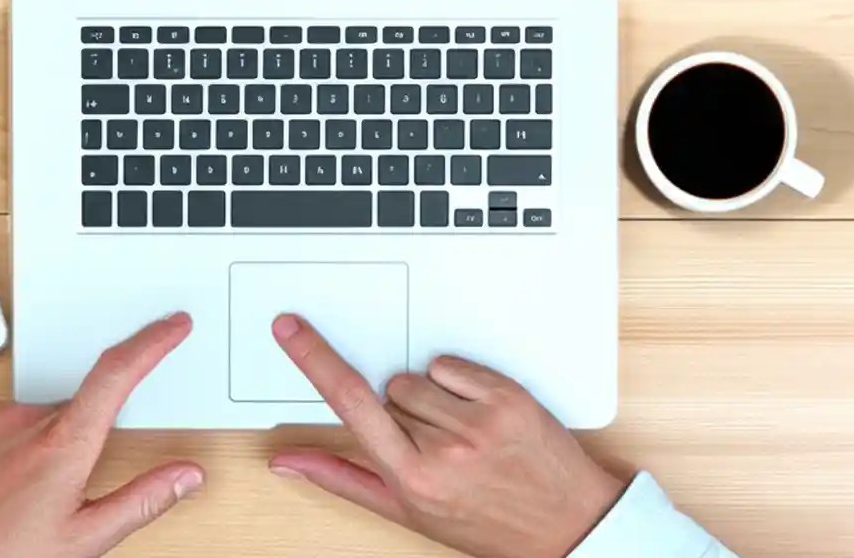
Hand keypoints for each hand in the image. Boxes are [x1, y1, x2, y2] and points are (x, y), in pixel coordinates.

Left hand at [0, 313, 202, 557]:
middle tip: (61, 493)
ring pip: (42, 417)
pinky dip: (13, 444)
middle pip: (80, 408)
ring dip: (45, 446)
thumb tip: (185, 476)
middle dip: (84, 442)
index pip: (117, 375)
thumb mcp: (84, 541)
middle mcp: (23, 422)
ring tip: (22, 497)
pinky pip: (6, 419)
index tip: (172, 325)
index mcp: (62, 448)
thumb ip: (142, 500)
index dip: (152, 343)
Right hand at [269, 314, 623, 557]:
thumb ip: (341, 477)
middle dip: (399, 410)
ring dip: (430, 397)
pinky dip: (459, 383)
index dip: (314, 360)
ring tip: (460, 432)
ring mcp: (480, 419)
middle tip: (433, 444)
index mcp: (412, 477)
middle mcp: (445, 447)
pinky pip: (453, 364)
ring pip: (418, 376)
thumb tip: (288, 461)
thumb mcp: (406, 512)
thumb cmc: (484, 523)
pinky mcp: (508, 396)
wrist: (565, 525)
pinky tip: (477, 415)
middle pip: (388, 390)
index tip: (291, 329)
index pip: (350, 403)